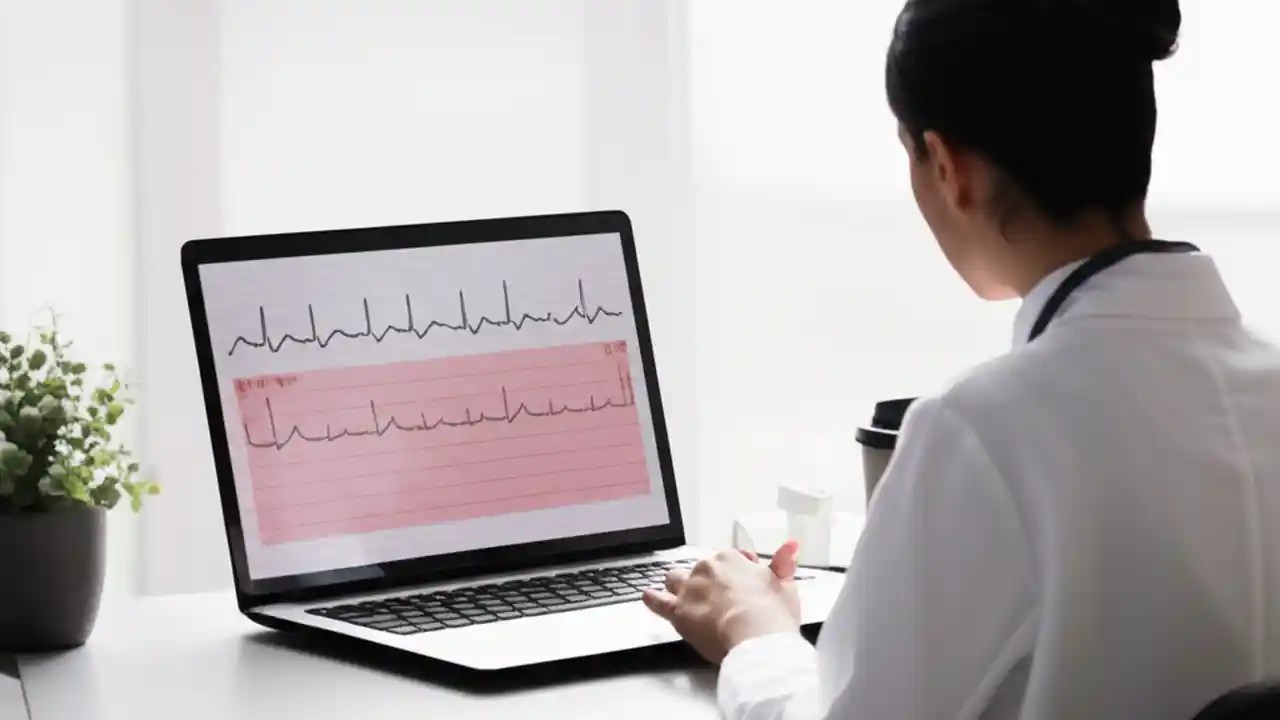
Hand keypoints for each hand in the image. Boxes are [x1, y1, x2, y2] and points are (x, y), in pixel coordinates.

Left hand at [642, 541, 802, 663]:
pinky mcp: (679, 612)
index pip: (729, 559)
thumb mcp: (786, 585)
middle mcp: (706, 569)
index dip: (736, 573)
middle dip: (709, 581)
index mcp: (731, 559)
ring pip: (676, 580)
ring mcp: (690, 590)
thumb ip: (784, 562)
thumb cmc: (772, 614)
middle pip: (701, 570)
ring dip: (679, 585)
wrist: (756, 637)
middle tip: (723, 600)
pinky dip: (653, 599)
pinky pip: (658, 601)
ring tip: (686, 596)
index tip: (745, 585)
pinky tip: (651, 598)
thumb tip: (790, 546)